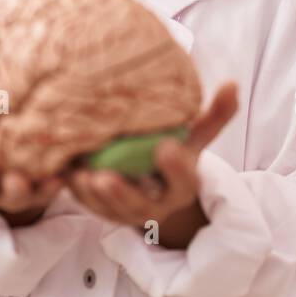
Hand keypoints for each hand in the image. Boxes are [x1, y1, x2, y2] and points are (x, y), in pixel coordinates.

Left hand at [66, 82, 238, 248]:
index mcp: (184, 186)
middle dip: (122, 194)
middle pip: (141, 205)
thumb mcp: (195, 136)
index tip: (165, 148)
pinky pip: (87, 207)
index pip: (184, 180)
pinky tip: (62, 171)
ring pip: (109, 210)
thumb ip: (214, 115)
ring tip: (79, 175)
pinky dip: (74, 191)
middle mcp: (158, 205)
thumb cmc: (176, 151)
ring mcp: (129, 213)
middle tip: (105, 177)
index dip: (175, 168)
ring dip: (92, 197)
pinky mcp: (104, 212)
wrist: (156, 184)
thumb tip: (233, 83)